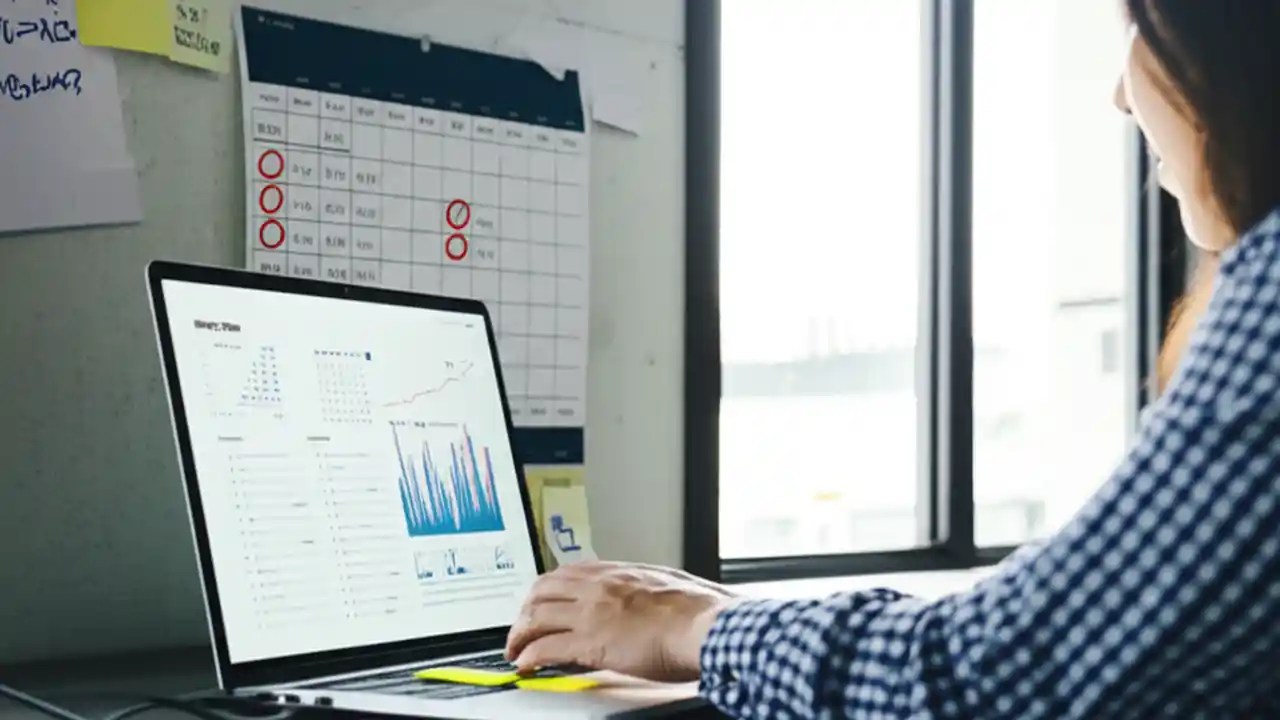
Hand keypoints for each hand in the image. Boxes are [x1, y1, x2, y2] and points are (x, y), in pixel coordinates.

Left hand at [505, 561, 736, 681]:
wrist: (704, 625)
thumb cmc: (698, 610)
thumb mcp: (667, 583)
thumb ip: (646, 588)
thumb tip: (646, 596)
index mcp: (616, 573)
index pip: (566, 573)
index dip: (547, 590)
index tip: (542, 602)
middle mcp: (597, 587)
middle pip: (541, 591)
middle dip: (526, 611)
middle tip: (522, 628)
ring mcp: (590, 613)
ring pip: (536, 618)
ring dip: (519, 635)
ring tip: (515, 650)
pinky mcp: (589, 642)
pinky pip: (545, 648)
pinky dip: (529, 657)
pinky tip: (525, 666)